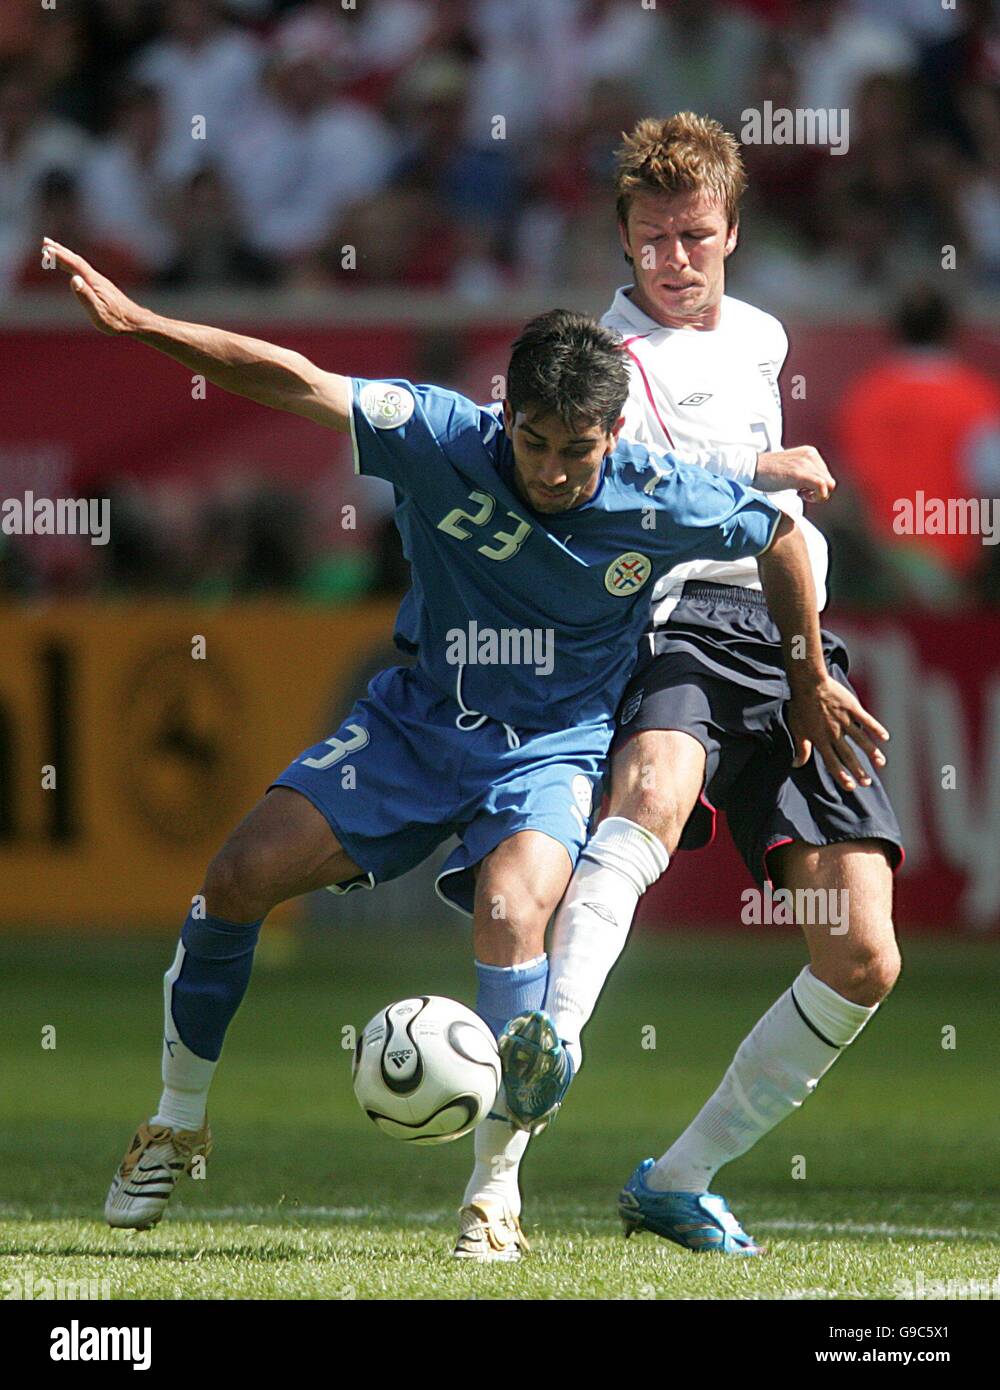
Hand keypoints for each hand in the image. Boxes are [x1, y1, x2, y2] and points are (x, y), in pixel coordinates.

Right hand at [42, 237, 146, 335]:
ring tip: (54, 250)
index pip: (74, 264)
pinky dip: (74, 266)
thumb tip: (73, 278)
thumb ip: (85, 295)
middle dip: (60, 251)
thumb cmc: (117, 320)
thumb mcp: (98, 311)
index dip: (59, 256)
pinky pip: (84, 272)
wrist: (135, 322)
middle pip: (76, 260)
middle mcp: (97, 278)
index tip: (45, 249)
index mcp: (94, 281)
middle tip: (45, 242)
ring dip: (66, 256)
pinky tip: (72, 270)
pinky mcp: (102, 287)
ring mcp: (100, 282)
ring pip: (80, 265)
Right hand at [755, 446, 834, 501]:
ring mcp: (806, 464)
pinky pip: (822, 487)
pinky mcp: (800, 474)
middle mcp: (811, 455)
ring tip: (801, 494)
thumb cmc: (768, 472)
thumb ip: (805, 472)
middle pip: (830, 481)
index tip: (802, 489)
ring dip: (816, 495)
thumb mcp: (791, 467)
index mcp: (810, 453)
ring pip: (828, 485)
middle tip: (801, 493)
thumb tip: (818, 488)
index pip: (827, 474)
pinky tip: (800, 495)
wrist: (752, 468)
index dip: (818, 487)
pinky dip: (816, 497)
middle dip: (818, 492)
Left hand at [787, 675, 888, 791]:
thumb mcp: (797, 729)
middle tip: (867, 782)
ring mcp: (844, 721)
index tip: (850, 786)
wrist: (808, 683)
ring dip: (872, 753)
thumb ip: (801, 748)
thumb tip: (796, 764)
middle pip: (848, 755)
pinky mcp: (852, 708)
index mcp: (820, 739)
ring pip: (861, 740)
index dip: (841, 775)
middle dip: (858, 770)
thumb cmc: (801, 706)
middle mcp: (833, 733)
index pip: (832, 762)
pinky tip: (885, 738)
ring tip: (881, 764)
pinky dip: (876, 729)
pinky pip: (866, 720)